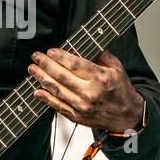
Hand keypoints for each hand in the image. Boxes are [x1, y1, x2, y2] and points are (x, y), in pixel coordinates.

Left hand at [28, 47, 145, 133]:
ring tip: (33, 70)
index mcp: (101, 78)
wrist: (126, 115)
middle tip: (36, 57)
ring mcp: (83, 106)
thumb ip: (101, 54)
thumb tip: (86, 43)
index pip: (75, 65)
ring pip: (57, 91)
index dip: (60, 57)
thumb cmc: (121, 90)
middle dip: (46, 65)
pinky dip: (46, 98)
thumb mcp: (116, 68)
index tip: (50, 51)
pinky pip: (58, 106)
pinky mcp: (77, 117)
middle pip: (62, 77)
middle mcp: (91, 93)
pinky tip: (37, 91)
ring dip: (42, 79)